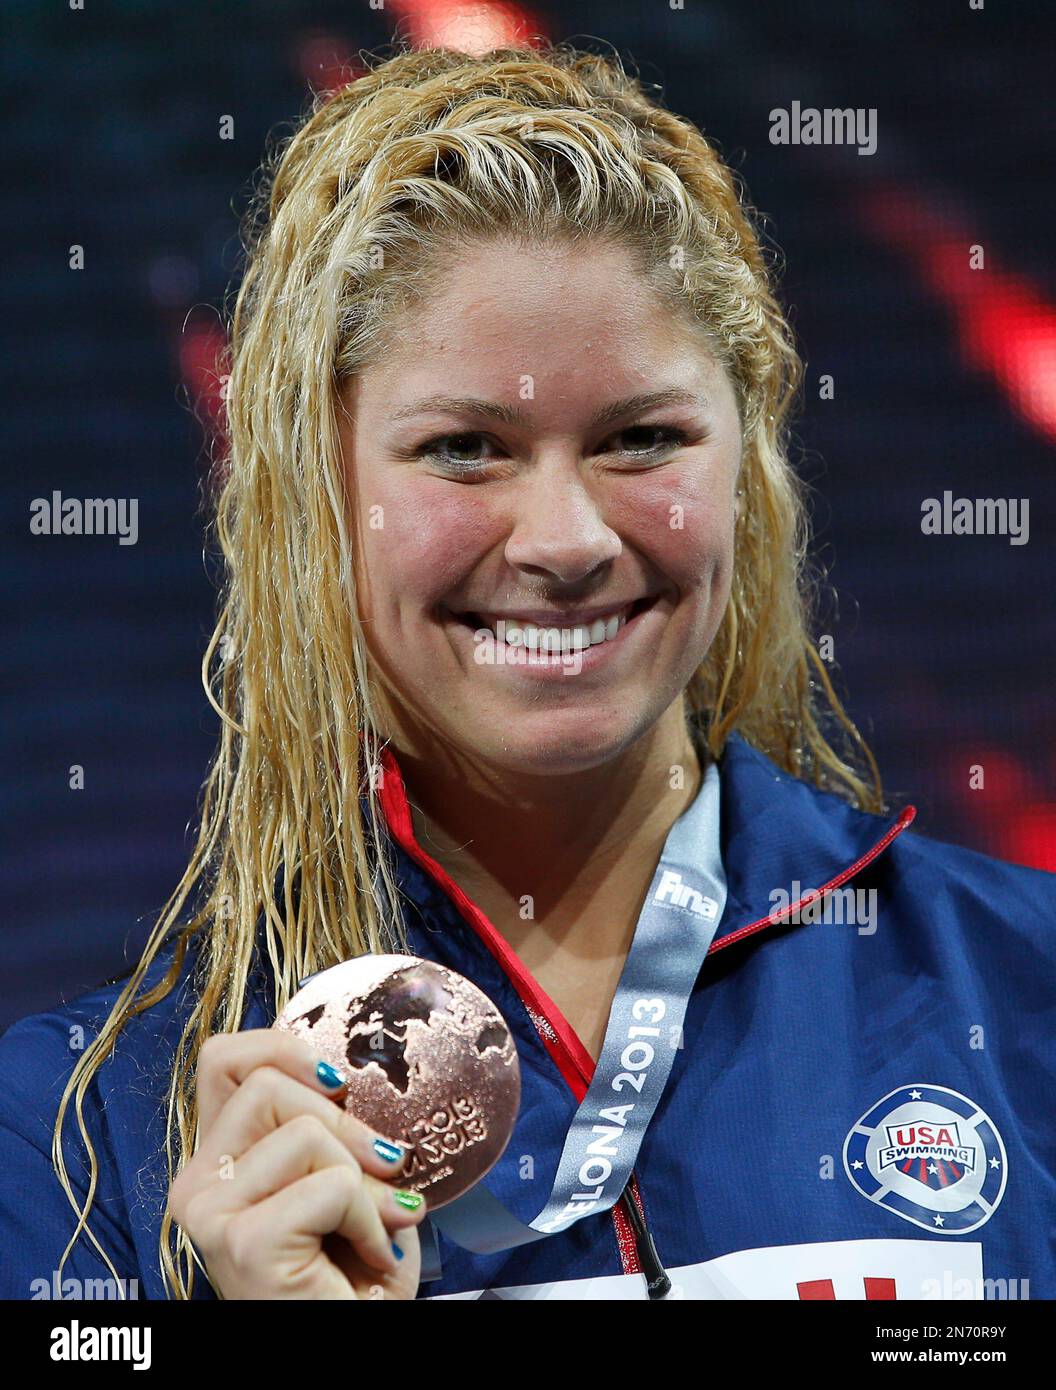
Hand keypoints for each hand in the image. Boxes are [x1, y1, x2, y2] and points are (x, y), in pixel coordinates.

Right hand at [168, 1029, 427, 1298]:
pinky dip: (369, 1215)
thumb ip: (330, 1120)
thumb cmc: (354, 1266)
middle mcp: (196, 1182)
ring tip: (374, 1225)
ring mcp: (210, 1213)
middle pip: (268, 1084)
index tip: (337, 1083)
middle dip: (345, 1123)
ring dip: (362, 1180)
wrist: (359, 1335)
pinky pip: (331, 1184)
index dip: (283, 1049)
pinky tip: (371, 1253)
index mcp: (216, 1157)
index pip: (221, 1058)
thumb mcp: (341, 1170)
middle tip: (381, 1173)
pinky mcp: (243, 1242)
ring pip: (305, 1132)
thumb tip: (355, 1070)